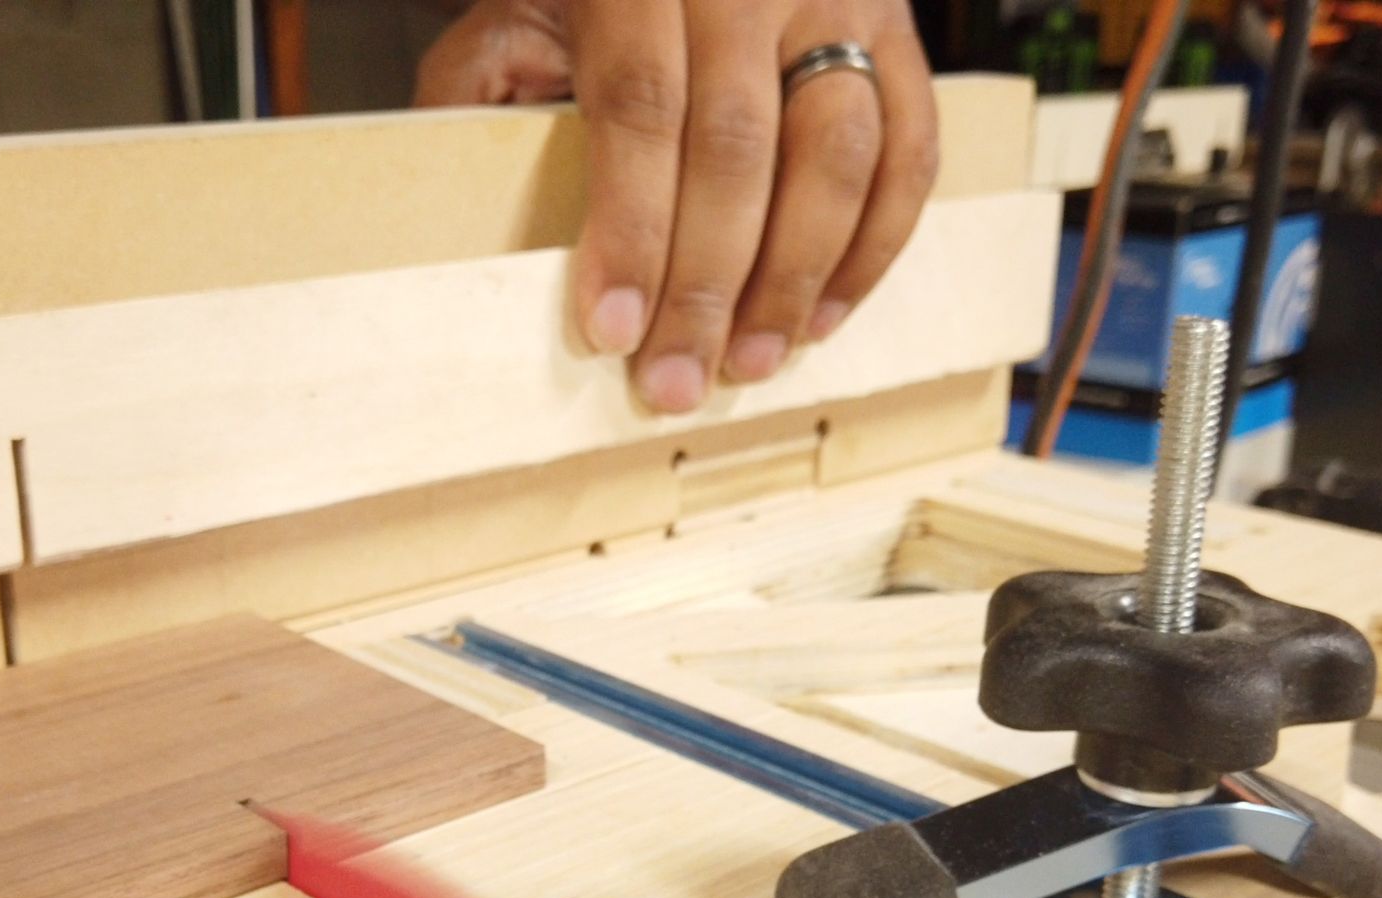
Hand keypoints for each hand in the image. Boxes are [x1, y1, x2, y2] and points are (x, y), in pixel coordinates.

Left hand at [418, 0, 938, 413]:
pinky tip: (822, 314)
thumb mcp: (519, 6)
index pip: (642, 107)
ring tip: (751, 361)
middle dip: (707, 284)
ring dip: (795, 278)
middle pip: (738, 148)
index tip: (610, 327)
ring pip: (835, 156)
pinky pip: (908, 148)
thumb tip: (473, 215)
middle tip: (678, 377)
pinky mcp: (896, 32)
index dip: (631, 228)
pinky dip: (872, 246)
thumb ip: (489, 87)